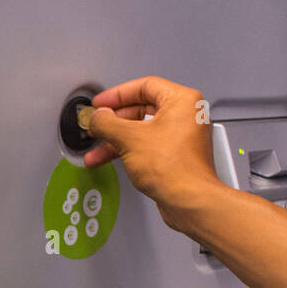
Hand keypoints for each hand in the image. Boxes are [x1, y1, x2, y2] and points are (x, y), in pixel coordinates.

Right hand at [83, 76, 221, 229]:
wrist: (190, 201)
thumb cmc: (175, 169)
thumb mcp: (129, 139)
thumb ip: (107, 123)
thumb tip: (97, 117)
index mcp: (181, 101)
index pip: (143, 86)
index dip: (116, 94)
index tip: (100, 103)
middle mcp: (185, 115)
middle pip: (141, 108)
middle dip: (114, 120)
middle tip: (97, 124)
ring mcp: (182, 136)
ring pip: (142, 130)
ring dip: (116, 139)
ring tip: (97, 146)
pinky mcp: (176, 156)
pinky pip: (147, 146)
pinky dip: (128, 150)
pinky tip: (110, 158)